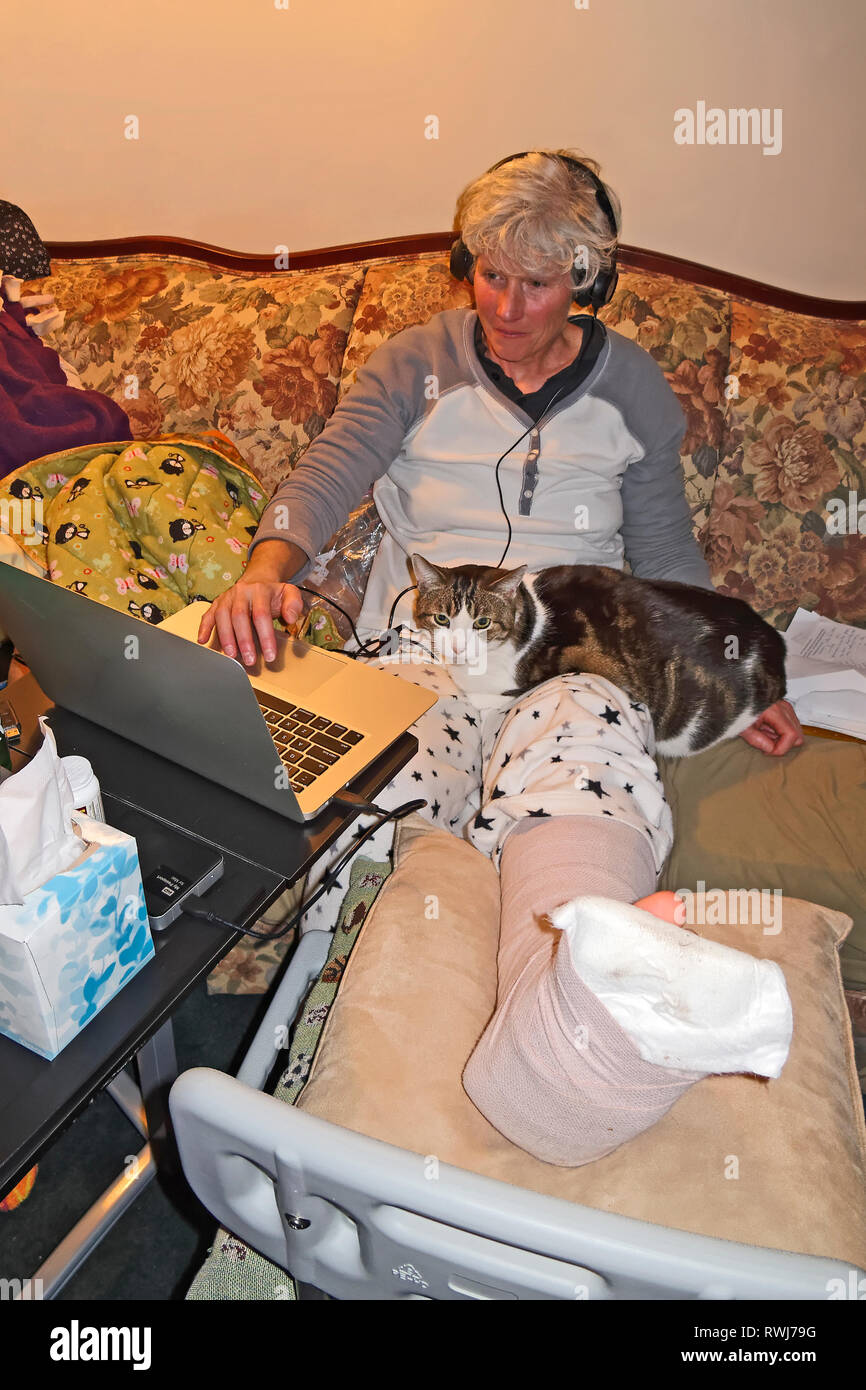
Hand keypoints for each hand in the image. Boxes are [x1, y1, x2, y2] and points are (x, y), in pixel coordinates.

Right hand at [197, 541, 305, 664]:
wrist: (257, 580)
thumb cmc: (272, 593)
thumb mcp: (289, 593)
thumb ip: (294, 604)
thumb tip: (290, 617)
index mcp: (259, 590)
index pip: (261, 615)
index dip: (265, 636)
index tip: (270, 654)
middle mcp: (241, 592)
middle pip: (239, 616)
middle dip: (244, 640)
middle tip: (250, 659)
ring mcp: (227, 597)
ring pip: (222, 616)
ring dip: (226, 637)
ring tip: (231, 655)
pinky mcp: (217, 603)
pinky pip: (208, 615)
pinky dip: (204, 628)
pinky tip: (203, 640)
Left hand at [739, 699, 803, 756]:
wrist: (739, 694)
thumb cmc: (739, 708)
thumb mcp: (744, 727)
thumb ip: (757, 740)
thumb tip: (770, 749)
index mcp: (775, 711)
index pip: (791, 735)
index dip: (781, 748)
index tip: (768, 751)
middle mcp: (785, 709)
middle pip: (797, 735)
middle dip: (783, 745)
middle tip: (766, 744)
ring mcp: (786, 708)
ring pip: (795, 732)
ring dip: (782, 739)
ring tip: (764, 735)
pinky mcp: (784, 709)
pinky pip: (790, 726)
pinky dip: (781, 733)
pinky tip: (767, 730)